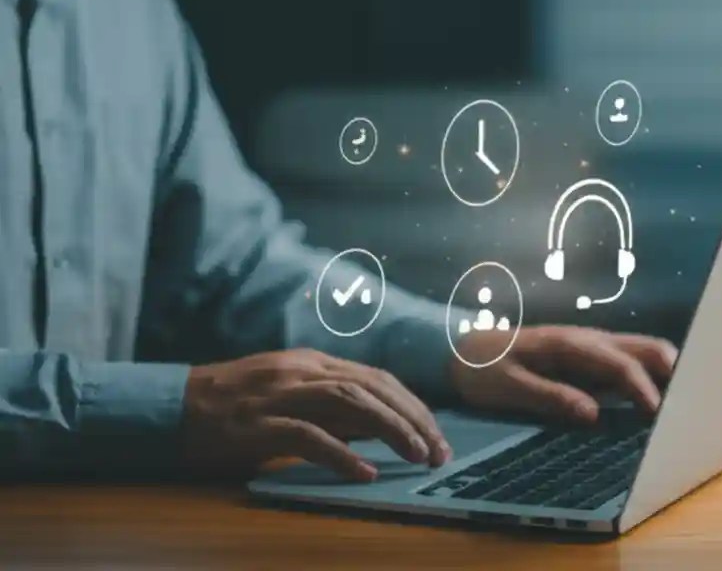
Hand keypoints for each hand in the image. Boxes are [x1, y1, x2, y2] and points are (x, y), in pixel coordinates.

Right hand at [182, 349, 451, 481]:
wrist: (168, 408)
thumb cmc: (232, 410)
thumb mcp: (288, 398)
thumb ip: (330, 408)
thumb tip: (380, 430)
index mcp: (310, 363)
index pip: (377, 378)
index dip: (412, 406)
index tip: (437, 435)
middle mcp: (300, 371)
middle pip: (372, 387)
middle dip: (413, 418)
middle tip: (439, 451)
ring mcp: (278, 395)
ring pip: (350, 403)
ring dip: (391, 430)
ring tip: (417, 456)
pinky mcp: (256, 424)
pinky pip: (307, 436)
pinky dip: (340, 453)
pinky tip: (364, 472)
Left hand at [451, 325, 677, 423]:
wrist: (460, 349)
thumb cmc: (484, 369)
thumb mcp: (509, 387)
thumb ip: (551, 397)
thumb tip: (593, 413)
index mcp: (571, 345)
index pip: (620, 363)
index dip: (642, 387)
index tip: (657, 413)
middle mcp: (589, 340)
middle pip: (645, 347)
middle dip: (673, 370)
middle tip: (689, 403)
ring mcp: (592, 347)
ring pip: (642, 351)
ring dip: (666, 372)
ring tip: (683, 403)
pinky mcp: (590, 359)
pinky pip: (629, 362)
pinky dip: (651, 376)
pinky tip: (659, 399)